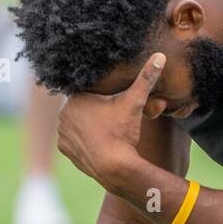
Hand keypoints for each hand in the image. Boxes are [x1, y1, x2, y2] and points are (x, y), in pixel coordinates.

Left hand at [57, 54, 165, 188]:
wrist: (116, 167)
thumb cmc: (123, 132)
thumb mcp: (134, 102)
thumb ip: (145, 79)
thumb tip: (159, 56)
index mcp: (75, 98)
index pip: (85, 89)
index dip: (98, 93)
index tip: (109, 99)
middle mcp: (63, 115)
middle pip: (79, 106)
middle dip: (91, 108)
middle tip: (108, 115)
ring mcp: (62, 133)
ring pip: (75, 122)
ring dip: (85, 123)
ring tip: (102, 128)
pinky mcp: (65, 149)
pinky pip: (73, 139)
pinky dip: (82, 139)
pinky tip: (95, 140)